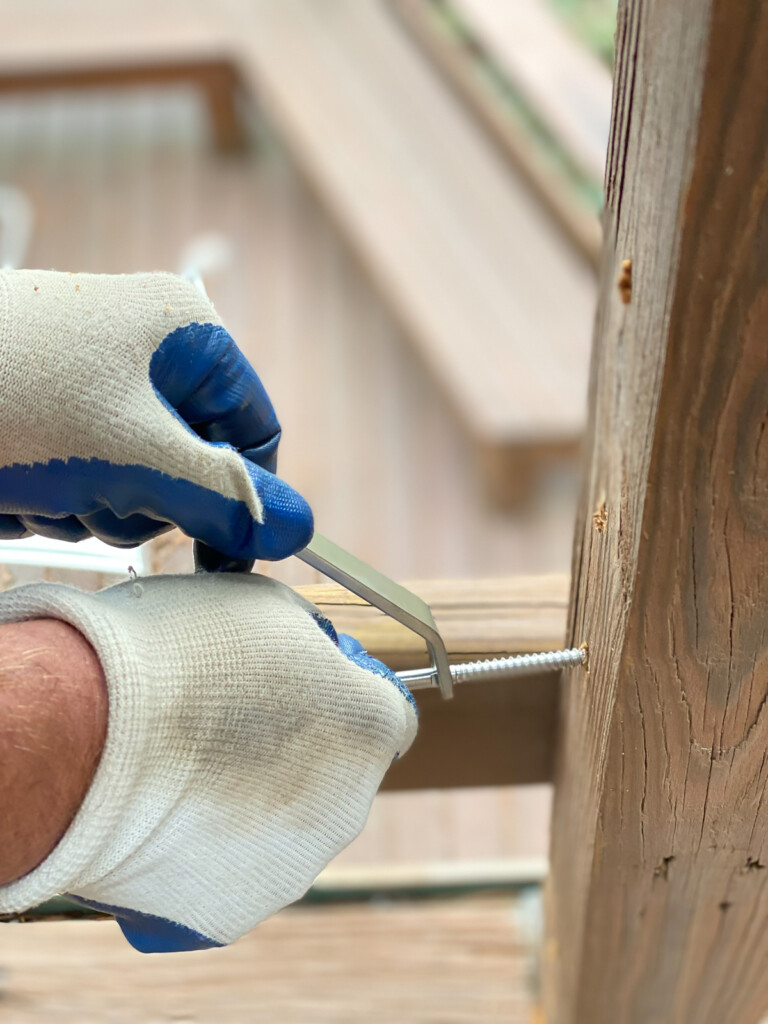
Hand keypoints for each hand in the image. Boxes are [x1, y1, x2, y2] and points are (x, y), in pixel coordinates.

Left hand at [0, 269, 311, 559]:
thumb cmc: (13, 403)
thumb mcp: (136, 460)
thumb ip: (225, 499)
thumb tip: (300, 530)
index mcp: (185, 332)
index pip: (256, 431)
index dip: (247, 500)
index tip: (230, 562)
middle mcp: (145, 344)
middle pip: (197, 456)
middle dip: (154, 500)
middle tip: (105, 501)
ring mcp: (92, 373)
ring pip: (140, 473)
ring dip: (103, 504)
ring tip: (50, 489)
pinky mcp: (49, 404)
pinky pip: (89, 470)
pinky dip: (64, 496)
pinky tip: (24, 486)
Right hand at [0, 573, 416, 951]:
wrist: (88, 731)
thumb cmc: (179, 652)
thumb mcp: (266, 607)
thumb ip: (310, 639)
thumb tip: (312, 651)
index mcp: (371, 726)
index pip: (389, 711)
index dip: (346, 687)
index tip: (305, 677)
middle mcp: (349, 805)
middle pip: (337, 772)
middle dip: (298, 747)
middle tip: (230, 721)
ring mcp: (293, 864)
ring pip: (287, 826)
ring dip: (253, 799)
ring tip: (185, 765)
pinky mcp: (234, 912)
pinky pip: (234, 871)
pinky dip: (210, 847)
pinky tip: (167, 814)